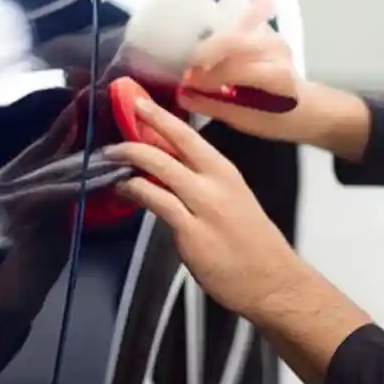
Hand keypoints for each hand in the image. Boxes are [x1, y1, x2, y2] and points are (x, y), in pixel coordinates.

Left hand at [107, 95, 313, 319]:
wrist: (272, 281)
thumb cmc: (253, 245)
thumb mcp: (232, 200)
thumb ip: (201, 184)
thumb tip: (166, 169)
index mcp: (226, 172)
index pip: (189, 135)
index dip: (162, 116)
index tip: (140, 101)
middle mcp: (215, 182)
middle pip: (173, 143)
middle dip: (143, 125)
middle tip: (120, 116)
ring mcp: (203, 206)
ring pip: (159, 168)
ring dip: (130, 158)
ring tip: (110, 156)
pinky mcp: (190, 231)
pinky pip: (155, 201)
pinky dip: (134, 190)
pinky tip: (123, 189)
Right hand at [180, 0, 370, 160]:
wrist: (309, 108)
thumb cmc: (278, 119)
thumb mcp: (247, 122)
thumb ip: (214, 106)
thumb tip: (183, 95)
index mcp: (276, 78)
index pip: (236, 70)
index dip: (209, 77)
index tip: (189, 85)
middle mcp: (276, 51)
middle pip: (235, 39)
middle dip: (206, 52)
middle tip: (189, 69)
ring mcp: (273, 36)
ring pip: (240, 21)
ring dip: (214, 36)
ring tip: (198, 55)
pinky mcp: (268, 29)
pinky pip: (247, 12)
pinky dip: (230, 12)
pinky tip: (217, 17)